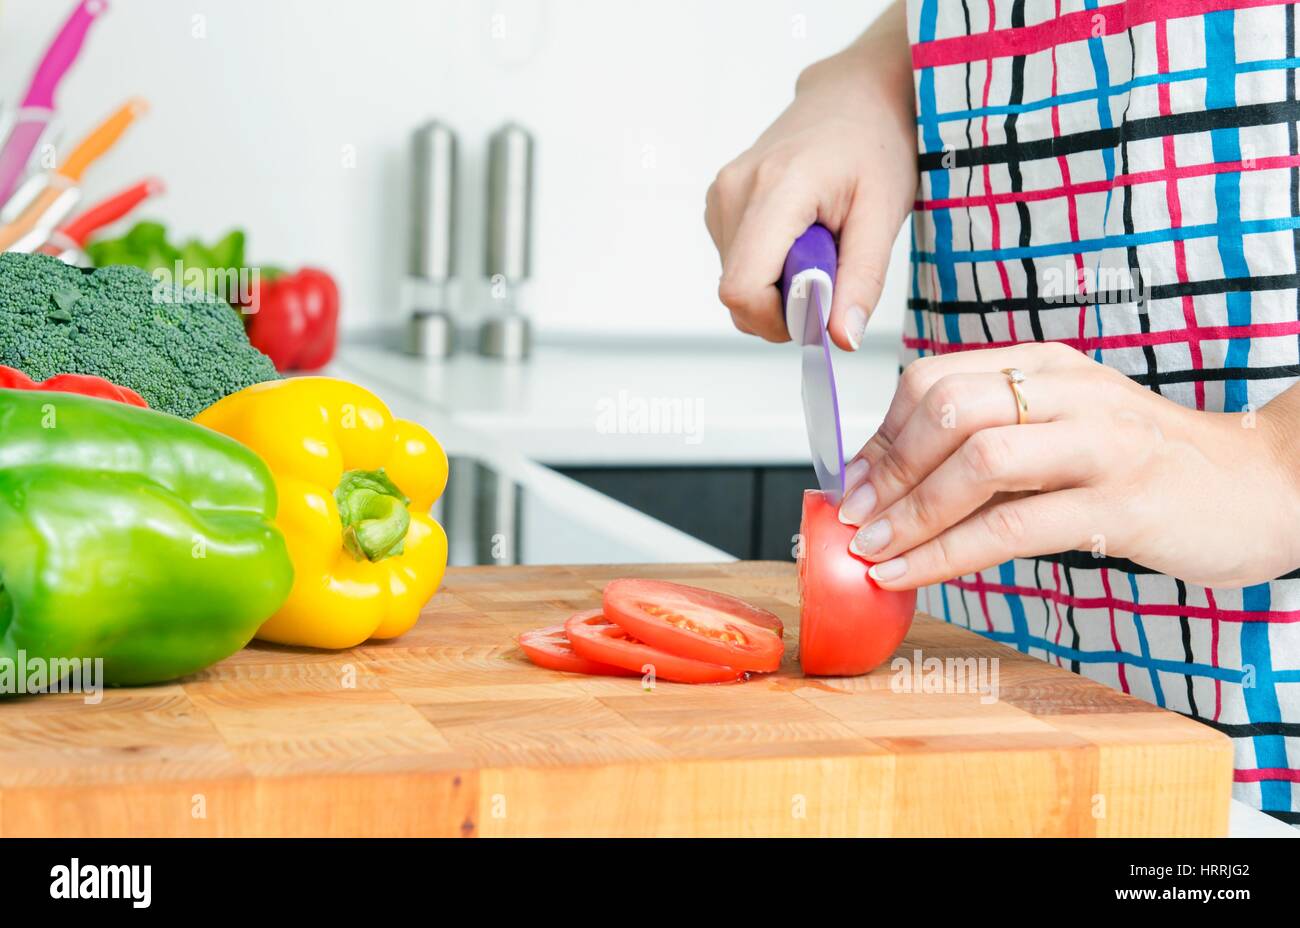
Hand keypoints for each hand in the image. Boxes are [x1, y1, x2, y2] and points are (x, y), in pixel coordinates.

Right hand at [704, 0, 914, 349]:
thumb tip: (841, 339)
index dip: (777, 320)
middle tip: (832, 269)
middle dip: (785, 304)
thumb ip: (862, 281)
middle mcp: (733, 192)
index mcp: (775, 190)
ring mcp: (720, 198)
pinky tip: (800, 236)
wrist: (854, 95)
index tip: (820, 309)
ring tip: (820, 243)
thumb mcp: (885, 214)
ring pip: (738, 284)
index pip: (742, 289)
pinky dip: (771, 268)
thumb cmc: (875, 145)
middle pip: (738, 295)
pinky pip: (738, 264)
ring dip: (780, 285)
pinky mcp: (719, 206)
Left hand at [837, 342, 1299, 589]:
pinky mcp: (1122, 501)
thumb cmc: (1153, 467)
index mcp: (1047, 367)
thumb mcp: (1067, 432)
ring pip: (976, 462)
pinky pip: (1012, 525)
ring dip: (909, 512)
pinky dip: (946, 552)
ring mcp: (1099, 443)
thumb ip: (997, 442)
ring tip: (871, 549)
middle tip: (854, 517)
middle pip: (945, 408)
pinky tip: (910, 573)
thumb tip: (898, 482)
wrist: (1265, 487)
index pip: (935, 379)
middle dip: (884, 469)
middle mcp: (1069, 392)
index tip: (853, 482)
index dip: (881, 434)